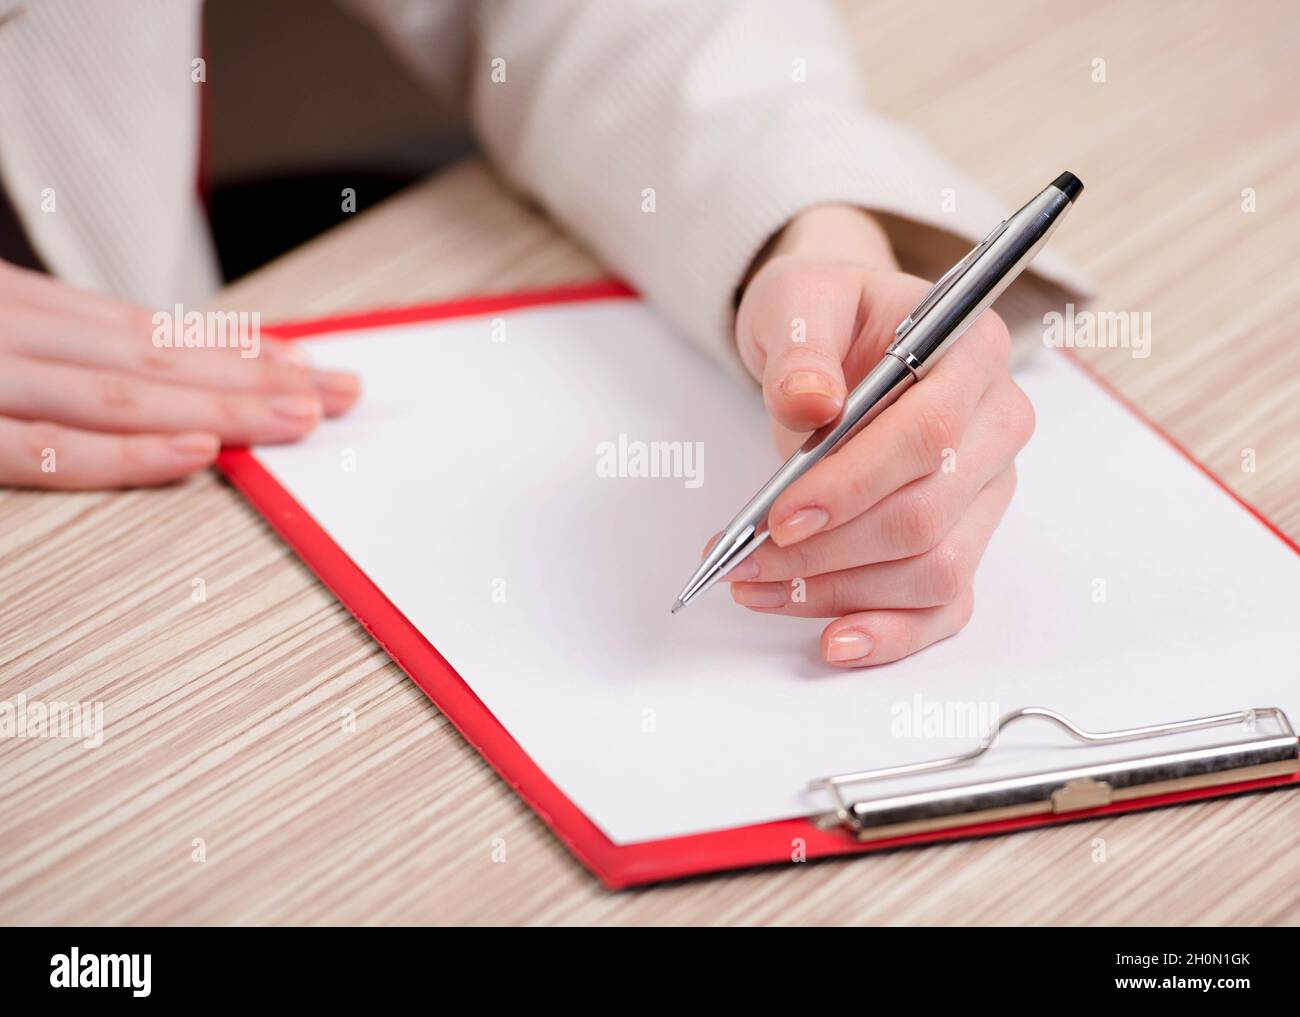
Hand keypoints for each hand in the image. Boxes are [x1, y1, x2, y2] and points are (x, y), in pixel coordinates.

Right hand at [0, 261, 358, 488]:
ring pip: (125, 396)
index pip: (144, 328)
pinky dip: (129, 451)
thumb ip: (39, 337)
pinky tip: (199, 453)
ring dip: (224, 409)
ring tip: (302, 418)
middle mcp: (13, 332)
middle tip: (338, 392)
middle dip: (258, 378)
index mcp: (16, 305)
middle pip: (156, 357)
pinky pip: (51, 448)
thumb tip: (119, 357)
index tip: (300, 364)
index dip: (231, 349)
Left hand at [731, 206, 1033, 666]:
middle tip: (745, 557)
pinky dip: (890, 632)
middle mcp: (998, 426)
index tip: (780, 514)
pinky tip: (832, 641)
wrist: (833, 340)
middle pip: (928, 516)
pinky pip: (944, 607)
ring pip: (933, 571)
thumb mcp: (799, 300)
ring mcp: (986, 491)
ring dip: (838, 592)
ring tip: (754, 583)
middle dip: (829, 550)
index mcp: (974, 353)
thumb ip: (801, 344)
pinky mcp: (965, 539)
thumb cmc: (825, 316)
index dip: (855, 483)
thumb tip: (810, 401)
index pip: (932, 433)